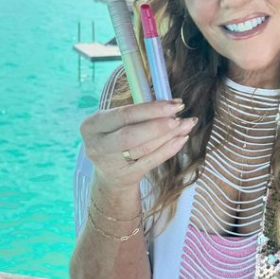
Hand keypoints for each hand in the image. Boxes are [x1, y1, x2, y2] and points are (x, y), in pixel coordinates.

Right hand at [80, 100, 197, 192]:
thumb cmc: (117, 138)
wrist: (110, 174)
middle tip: (179, 116)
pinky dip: (168, 149)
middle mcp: (97, 146)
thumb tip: (170, 102)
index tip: (173, 103)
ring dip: (168, 135)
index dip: (150, 109)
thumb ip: (138, 113)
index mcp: (92, 126)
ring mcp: (111, 164)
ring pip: (143, 148)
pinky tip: (181, 139)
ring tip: (186, 124)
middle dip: (158, 124)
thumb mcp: (116, 124)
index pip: (123, 115)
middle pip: (130, 134)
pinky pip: (151, 161)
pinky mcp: (126, 176)